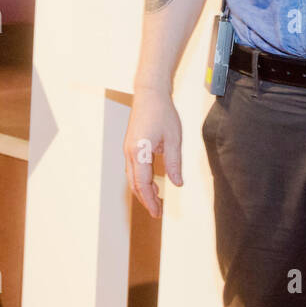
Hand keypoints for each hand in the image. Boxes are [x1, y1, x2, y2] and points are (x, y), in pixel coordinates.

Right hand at [123, 86, 182, 217]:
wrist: (149, 94)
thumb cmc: (162, 113)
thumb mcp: (173, 139)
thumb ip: (174, 163)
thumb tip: (177, 183)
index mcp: (139, 152)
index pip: (143, 184)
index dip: (150, 200)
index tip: (158, 212)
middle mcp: (129, 152)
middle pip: (134, 183)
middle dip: (145, 199)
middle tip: (157, 212)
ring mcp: (128, 149)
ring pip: (132, 177)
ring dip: (143, 190)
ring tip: (157, 199)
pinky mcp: (130, 146)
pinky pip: (133, 168)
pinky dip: (141, 179)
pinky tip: (152, 182)